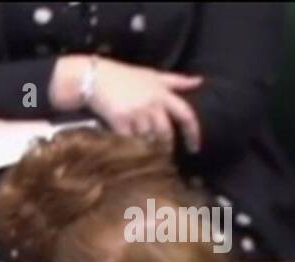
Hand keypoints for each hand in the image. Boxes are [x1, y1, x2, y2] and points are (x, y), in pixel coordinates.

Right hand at [54, 56, 202, 153]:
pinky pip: (130, 139)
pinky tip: (129, 149)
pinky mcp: (119, 120)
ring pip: (148, 138)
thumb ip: (177, 81)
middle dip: (165, 145)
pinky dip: (131, 146)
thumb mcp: (154, 75)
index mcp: (163, 94)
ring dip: (147, 147)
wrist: (96, 77)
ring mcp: (136, 113)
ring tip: (144, 151)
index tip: (194, 148)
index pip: (186, 115)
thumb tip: (199, 81)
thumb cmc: (125, 76)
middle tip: (162, 154)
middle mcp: (152, 104)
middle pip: (166, 132)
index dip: (193, 133)